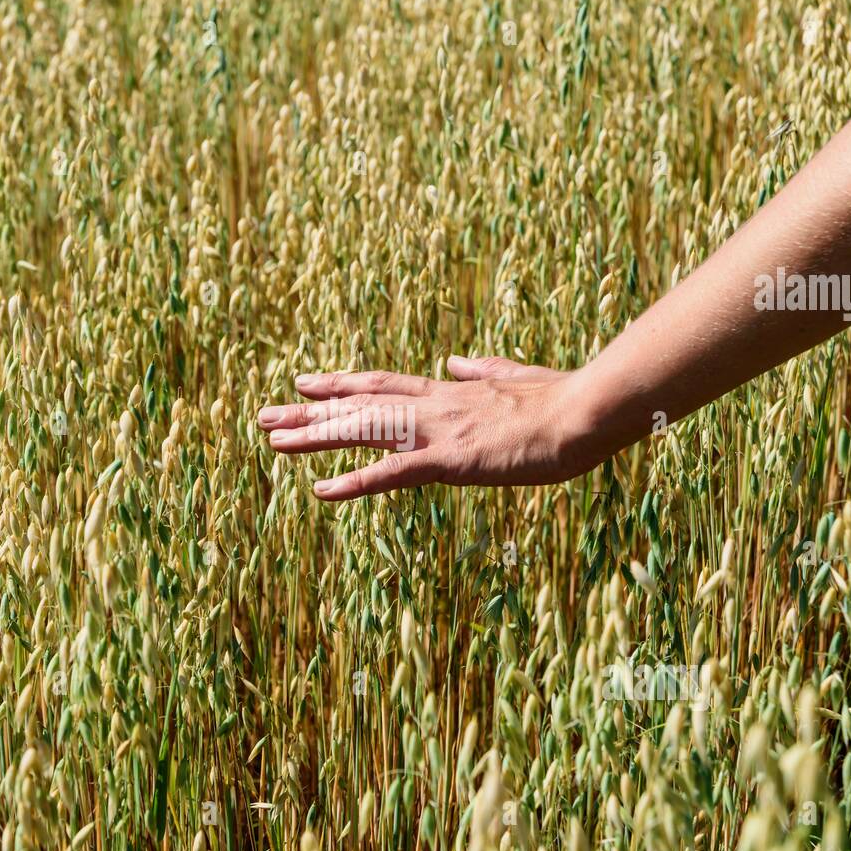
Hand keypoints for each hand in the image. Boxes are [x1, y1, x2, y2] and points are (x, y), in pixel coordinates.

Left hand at [256, 355, 595, 500]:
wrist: (586, 411)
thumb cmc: (563, 399)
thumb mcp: (516, 377)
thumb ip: (481, 369)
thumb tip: (453, 361)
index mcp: (448, 392)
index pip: (381, 385)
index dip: (339, 385)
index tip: (304, 384)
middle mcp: (433, 405)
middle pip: (359, 405)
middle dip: (309, 412)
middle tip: (264, 416)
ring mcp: (439, 431)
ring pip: (363, 431)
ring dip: (315, 437)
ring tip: (272, 441)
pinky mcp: (452, 459)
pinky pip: (392, 472)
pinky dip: (353, 481)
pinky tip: (320, 490)